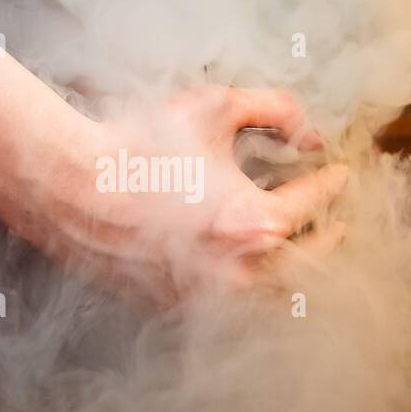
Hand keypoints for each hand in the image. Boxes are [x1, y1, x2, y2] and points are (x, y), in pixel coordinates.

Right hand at [33, 86, 349, 307]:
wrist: (71, 185)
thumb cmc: (140, 144)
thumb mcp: (215, 107)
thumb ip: (278, 110)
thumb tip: (311, 134)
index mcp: (255, 224)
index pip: (314, 204)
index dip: (332, 183)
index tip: (339, 172)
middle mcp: (237, 271)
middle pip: (308, 265)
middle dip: (328, 238)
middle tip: (337, 222)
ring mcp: (205, 295)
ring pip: (271, 294)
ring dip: (293, 270)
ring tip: (300, 249)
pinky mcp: (174, 305)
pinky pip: (228, 303)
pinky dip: (249, 286)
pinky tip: (248, 265)